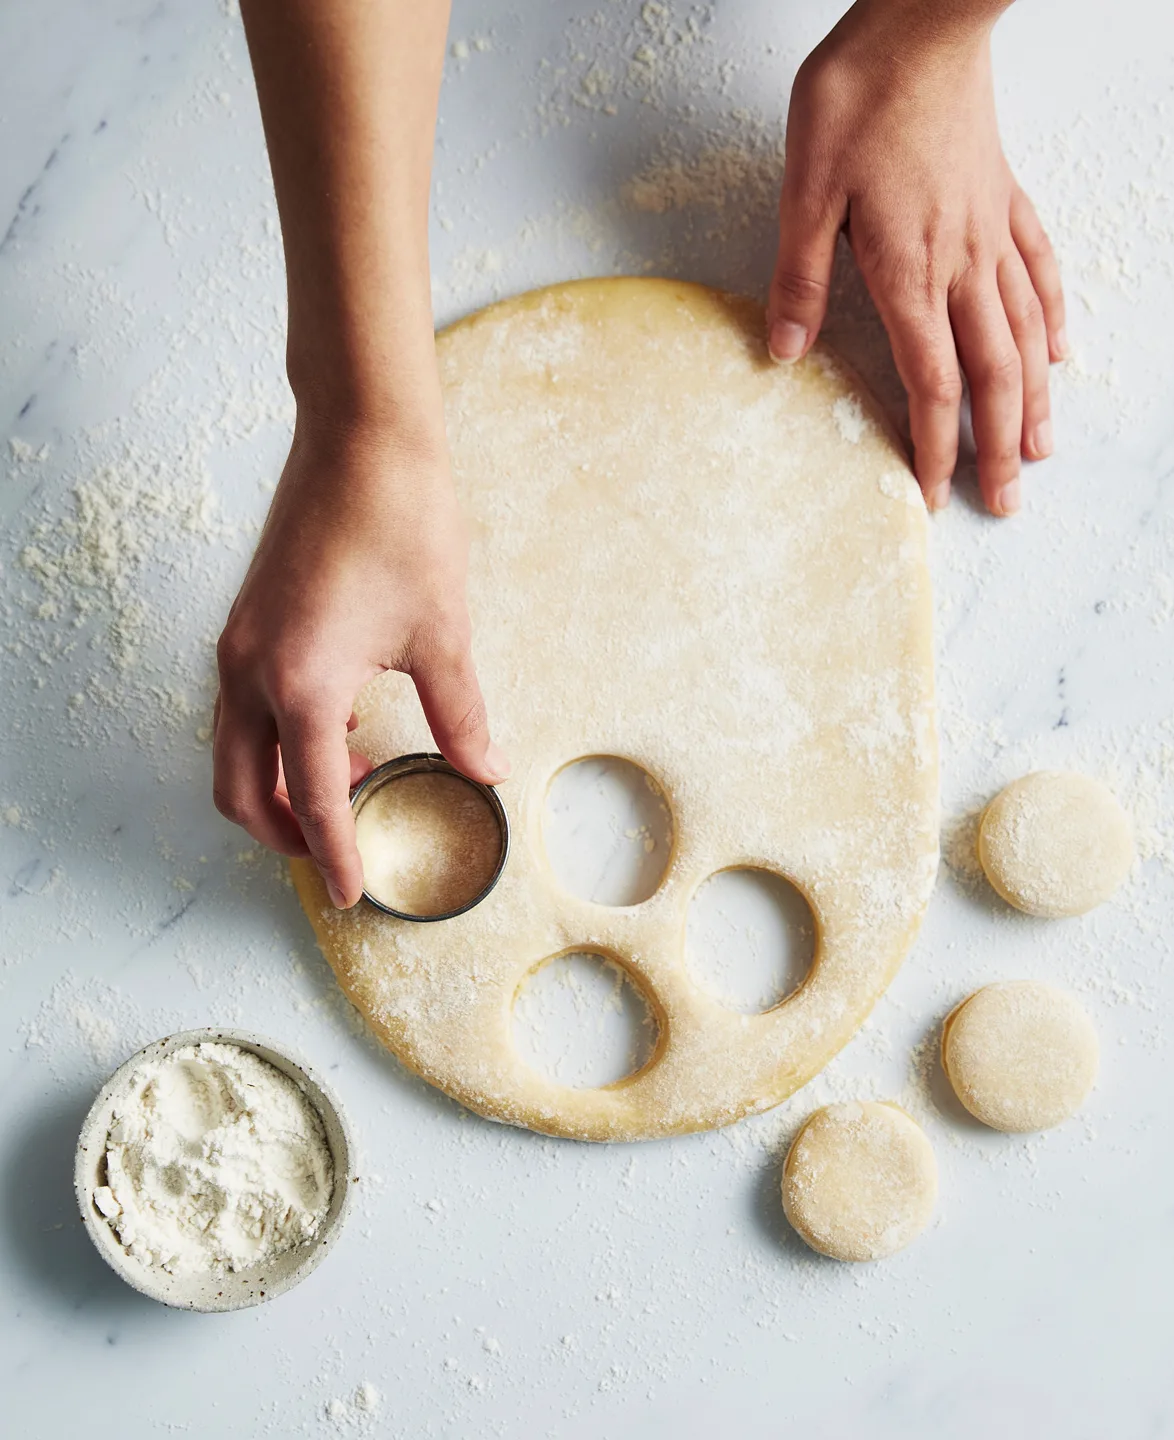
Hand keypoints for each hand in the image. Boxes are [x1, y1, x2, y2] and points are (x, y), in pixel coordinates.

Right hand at [213, 417, 507, 908]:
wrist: (362, 438)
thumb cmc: (404, 525)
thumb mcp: (443, 633)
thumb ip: (461, 714)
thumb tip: (485, 770)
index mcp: (301, 683)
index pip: (311, 800)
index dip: (333, 856)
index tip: (350, 895)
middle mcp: (250, 672)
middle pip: (240, 790)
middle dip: (284, 834)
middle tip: (340, 851)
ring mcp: (238, 646)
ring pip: (233, 751)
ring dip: (275, 788)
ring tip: (348, 787)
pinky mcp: (244, 624)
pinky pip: (239, 710)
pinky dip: (273, 742)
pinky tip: (335, 729)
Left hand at [767, 0, 1065, 516]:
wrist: (923, 17)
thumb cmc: (861, 94)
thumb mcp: (806, 189)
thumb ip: (800, 277)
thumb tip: (786, 352)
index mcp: (909, 271)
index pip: (932, 383)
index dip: (936, 447)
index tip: (935, 495)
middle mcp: (962, 263)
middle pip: (991, 375)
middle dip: (996, 447)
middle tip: (1006, 502)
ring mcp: (992, 232)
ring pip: (1025, 333)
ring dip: (1032, 399)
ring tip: (1039, 450)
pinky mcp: (1005, 199)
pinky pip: (1041, 269)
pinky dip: (1051, 316)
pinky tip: (1059, 348)